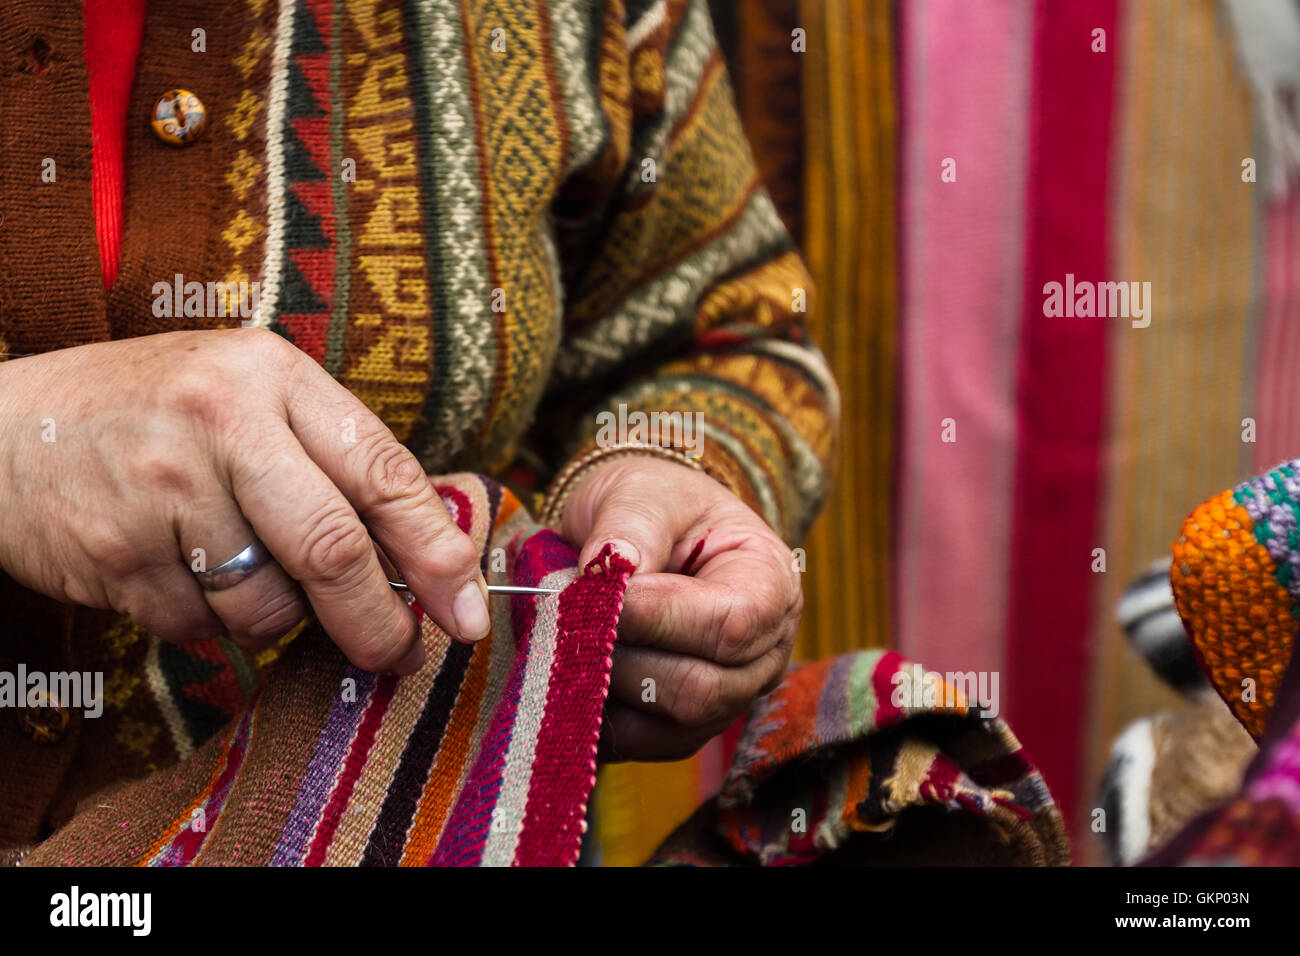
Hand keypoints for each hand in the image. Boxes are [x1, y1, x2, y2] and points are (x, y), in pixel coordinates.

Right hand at [0, 328, 490, 672]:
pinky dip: (210, 628)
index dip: (437, 550)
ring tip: (243, 578)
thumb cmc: (154, 419)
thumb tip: (433, 550)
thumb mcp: (247, 401)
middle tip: (398, 654)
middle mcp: (221, 418)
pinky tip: (181, 580)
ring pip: (269, 603)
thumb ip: (331, 461)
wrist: (1, 430)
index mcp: (272, 375)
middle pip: (333, 548)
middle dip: (378, 621)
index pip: (382, 470)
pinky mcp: (116, 548)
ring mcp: (162, 484)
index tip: (467, 609)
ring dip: (277, 621)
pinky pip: (201, 628)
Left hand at [560, 455, 801, 760]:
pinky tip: (570, 670)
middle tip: (570, 616)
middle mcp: (762, 655)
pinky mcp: (679, 730)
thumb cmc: (655, 504)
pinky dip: (595, 714)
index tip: (601, 592)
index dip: (660, 617)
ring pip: (668, 725)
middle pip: (701, 689)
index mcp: (770, 585)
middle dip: (624, 655)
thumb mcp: (644, 491)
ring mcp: (726, 700)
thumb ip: (631, 525)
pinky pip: (637, 745)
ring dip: (606, 685)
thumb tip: (609, 574)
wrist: (643, 529)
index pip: (731, 626)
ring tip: (568, 636)